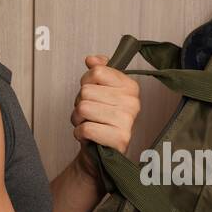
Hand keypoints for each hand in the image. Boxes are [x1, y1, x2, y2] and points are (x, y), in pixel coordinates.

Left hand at [71, 54, 140, 178]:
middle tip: (90, 114)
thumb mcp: (99, 90)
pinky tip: (89, 136)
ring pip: (83, 108)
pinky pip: (86, 128)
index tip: (94, 94)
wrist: (99, 152)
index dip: (86, 83)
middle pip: (86, 91)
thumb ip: (98, 70)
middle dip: (80, 103)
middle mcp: (133, 102)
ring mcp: (128, 121)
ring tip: (89, 123)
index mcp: (130, 87)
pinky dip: (80, 133)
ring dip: (78, 119)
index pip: (97, 72)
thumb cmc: (99, 119)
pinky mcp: (119, 139)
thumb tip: (92, 59)